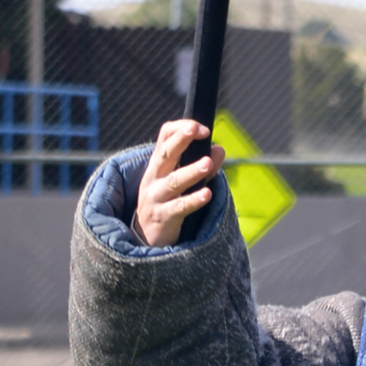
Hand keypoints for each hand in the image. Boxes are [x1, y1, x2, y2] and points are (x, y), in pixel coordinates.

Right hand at [133, 120, 226, 247]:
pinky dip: (193, 200)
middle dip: (180, 140)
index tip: (201, 128)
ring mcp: (156, 197)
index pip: (164, 137)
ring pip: (173, 181)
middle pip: (165, 154)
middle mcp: (153, 177)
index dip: (181, 129)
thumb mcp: (180, 183)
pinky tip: (207, 194)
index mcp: (157, 164)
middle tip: (196, 130)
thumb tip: (220, 149)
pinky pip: (179, 207)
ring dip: (191, 171)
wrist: (145, 237)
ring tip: (207, 164)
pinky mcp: (162, 217)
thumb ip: (202, 167)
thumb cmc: (165, 203)